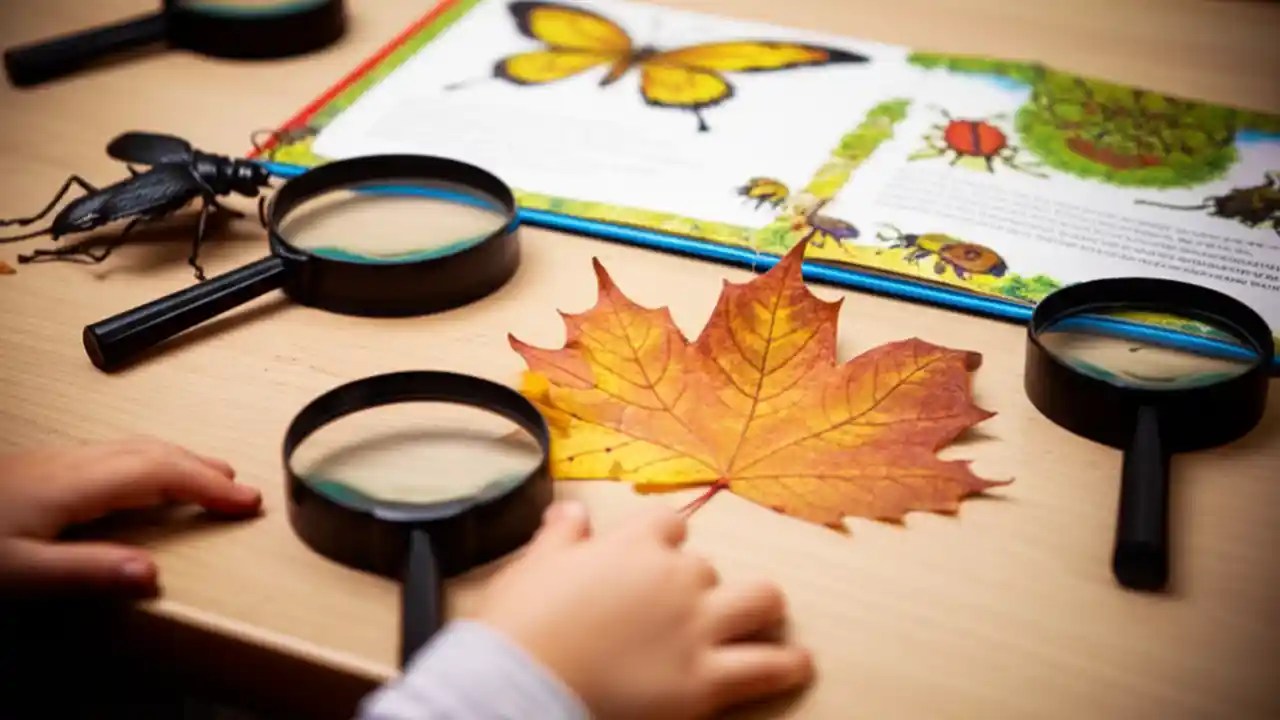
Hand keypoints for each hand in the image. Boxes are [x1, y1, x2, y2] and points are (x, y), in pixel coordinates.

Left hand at [0, 437, 261, 596]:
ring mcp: (52, 462)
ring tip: (208, 477)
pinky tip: (142, 477)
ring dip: (178, 459)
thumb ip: (87, 571)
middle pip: (152, 452)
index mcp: (74, 485)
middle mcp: (69, 464)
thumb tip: (150, 573)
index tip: (247, 501)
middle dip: (203, 468)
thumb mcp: (18, 573)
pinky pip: (113, 452)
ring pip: (133, 447)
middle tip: (241, 491)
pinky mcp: (38, 469)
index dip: (209, 485)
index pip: (161, 474)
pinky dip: (149, 461)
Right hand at [472, 502, 812, 719]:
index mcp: (635, 543)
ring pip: (761, 600)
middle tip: (681, 609)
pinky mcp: (705, 680)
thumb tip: (570, 510)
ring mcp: (697, 627)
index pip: (670, 523)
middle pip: (709, 566)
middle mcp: (676, 576)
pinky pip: (767, 667)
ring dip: (761, 607)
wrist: (524, 683)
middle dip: (698, 585)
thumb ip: (562, 533)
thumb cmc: (523, 624)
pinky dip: (787, 665)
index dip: (663, 542)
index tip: (654, 557)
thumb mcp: (536, 564)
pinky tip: (799, 663)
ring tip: (762, 619)